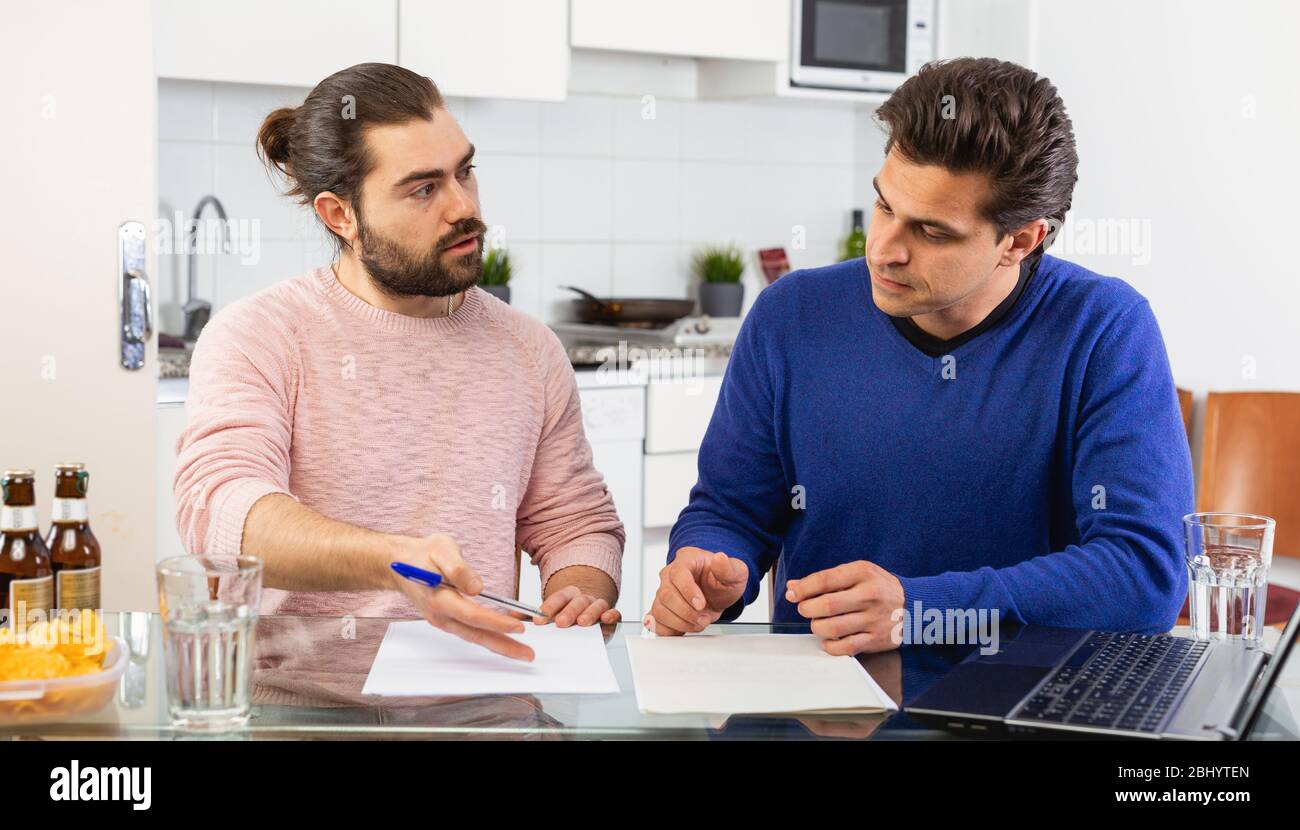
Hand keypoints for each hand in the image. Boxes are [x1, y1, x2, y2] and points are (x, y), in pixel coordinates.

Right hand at [390, 534, 533, 661]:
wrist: (400, 563)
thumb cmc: (422, 554)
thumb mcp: (442, 549)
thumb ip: (458, 568)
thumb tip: (477, 587)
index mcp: (440, 599)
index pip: (473, 615)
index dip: (497, 623)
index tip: (518, 626)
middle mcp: (440, 615)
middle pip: (476, 635)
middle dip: (504, 646)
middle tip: (527, 655)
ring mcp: (443, 620)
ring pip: (475, 636)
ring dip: (499, 645)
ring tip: (522, 652)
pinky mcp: (447, 619)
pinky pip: (471, 631)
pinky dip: (489, 636)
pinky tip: (504, 638)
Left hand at [530, 584, 621, 627]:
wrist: (586, 607)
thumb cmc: (565, 612)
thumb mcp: (549, 612)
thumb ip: (531, 614)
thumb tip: (511, 616)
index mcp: (567, 595)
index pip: (558, 598)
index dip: (548, 608)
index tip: (538, 620)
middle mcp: (583, 598)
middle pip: (576, 602)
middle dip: (569, 612)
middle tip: (561, 623)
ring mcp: (597, 605)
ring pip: (595, 606)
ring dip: (589, 613)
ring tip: (583, 623)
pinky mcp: (609, 615)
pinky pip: (614, 612)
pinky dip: (612, 615)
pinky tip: (607, 619)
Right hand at [645, 547, 748, 635]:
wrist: (718, 594)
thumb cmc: (722, 581)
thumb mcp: (735, 572)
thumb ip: (728, 568)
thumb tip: (720, 558)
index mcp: (687, 560)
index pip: (678, 573)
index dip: (687, 591)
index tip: (701, 604)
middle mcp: (670, 575)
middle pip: (666, 594)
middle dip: (687, 612)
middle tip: (703, 617)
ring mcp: (663, 593)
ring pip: (659, 610)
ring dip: (680, 622)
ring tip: (698, 622)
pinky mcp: (662, 610)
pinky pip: (657, 624)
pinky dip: (671, 630)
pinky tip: (686, 627)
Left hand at [786, 560, 904, 655]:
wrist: (916, 606)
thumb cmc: (880, 588)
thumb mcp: (857, 573)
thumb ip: (826, 579)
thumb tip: (793, 587)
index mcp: (863, 573)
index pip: (824, 580)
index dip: (803, 588)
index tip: (793, 594)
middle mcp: (869, 596)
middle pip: (826, 605)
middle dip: (807, 609)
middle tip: (806, 609)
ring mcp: (873, 619)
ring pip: (832, 628)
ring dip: (817, 627)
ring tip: (819, 623)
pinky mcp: (875, 639)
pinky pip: (844, 647)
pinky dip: (830, 645)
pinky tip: (829, 639)